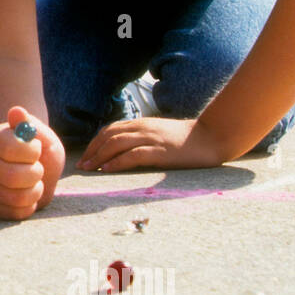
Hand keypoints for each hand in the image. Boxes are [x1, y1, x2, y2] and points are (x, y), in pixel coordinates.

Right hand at [0, 106, 66, 219]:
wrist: (31, 167)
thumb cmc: (38, 151)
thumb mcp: (42, 136)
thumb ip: (31, 125)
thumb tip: (16, 111)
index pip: (11, 148)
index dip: (31, 151)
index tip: (35, 148)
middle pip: (12, 176)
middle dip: (35, 174)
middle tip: (37, 168)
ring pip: (17, 197)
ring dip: (35, 191)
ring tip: (33, 182)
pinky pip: (15, 213)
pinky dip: (29, 206)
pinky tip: (26, 195)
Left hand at [78, 117, 222, 171]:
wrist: (211, 137)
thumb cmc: (186, 140)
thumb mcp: (159, 134)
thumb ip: (142, 138)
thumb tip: (122, 152)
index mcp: (142, 124)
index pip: (110, 130)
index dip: (95, 143)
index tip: (86, 157)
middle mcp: (143, 128)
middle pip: (108, 136)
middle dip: (92, 151)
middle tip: (82, 166)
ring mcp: (152, 139)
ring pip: (116, 144)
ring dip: (99, 157)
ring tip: (90, 169)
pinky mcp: (161, 151)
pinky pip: (133, 155)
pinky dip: (117, 162)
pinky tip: (108, 170)